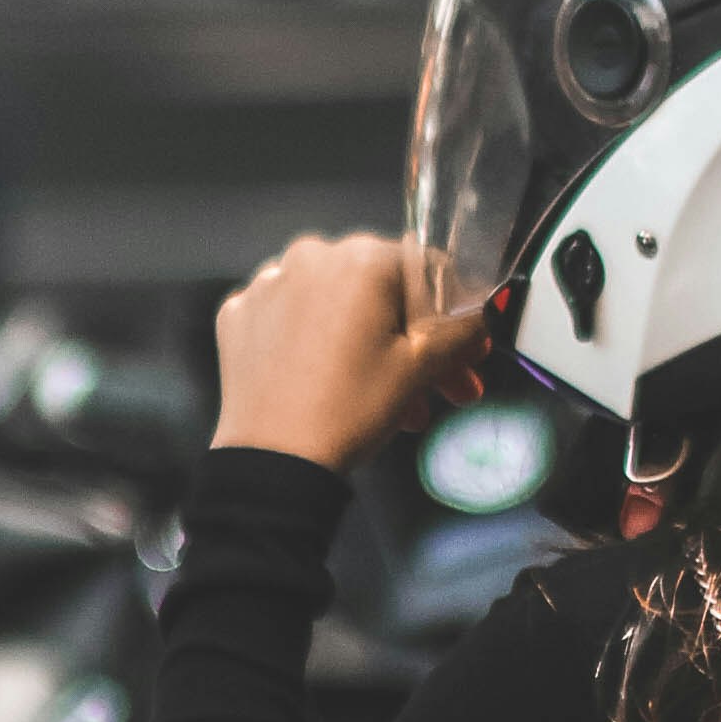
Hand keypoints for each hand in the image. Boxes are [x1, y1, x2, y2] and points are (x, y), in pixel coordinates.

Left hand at [210, 231, 489, 472]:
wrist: (275, 464)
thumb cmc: (345, 413)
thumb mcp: (421, 369)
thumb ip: (462, 330)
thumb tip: (478, 317)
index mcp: (361, 259)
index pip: (428, 272)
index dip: (455, 315)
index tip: (466, 347)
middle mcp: (311, 257)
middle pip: (381, 294)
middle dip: (416, 341)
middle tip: (440, 385)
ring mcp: (270, 285)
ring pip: (339, 308)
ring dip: (372, 348)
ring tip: (396, 402)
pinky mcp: (242, 317)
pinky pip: (294, 321)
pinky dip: (318, 346)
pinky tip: (336, 383)